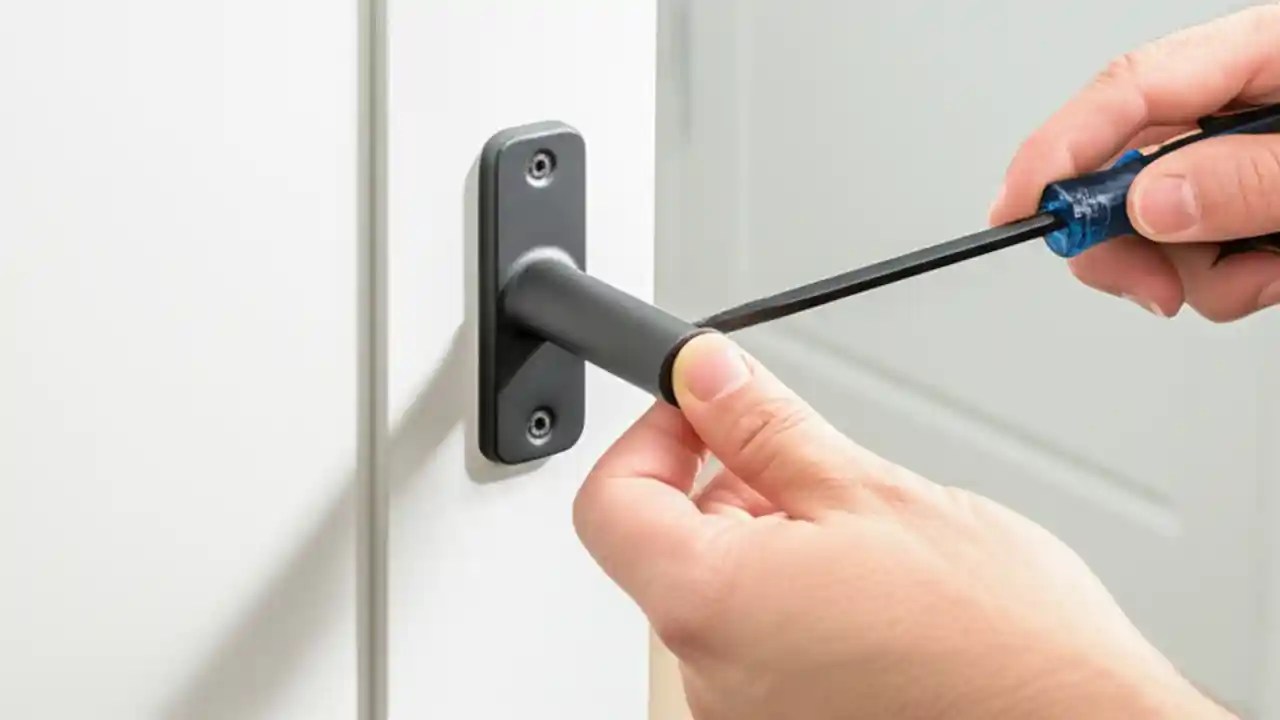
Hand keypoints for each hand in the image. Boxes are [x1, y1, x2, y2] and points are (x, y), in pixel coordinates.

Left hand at [575, 334, 1226, 718]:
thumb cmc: (1005, 647)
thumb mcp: (875, 494)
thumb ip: (767, 428)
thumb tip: (706, 376)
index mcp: (709, 605)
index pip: (609, 502)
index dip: (650, 437)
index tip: (697, 407)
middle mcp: (709, 678)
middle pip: (667, 548)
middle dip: (725, 486)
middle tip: (805, 463)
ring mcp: (745, 716)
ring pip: (720, 595)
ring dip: (767, 543)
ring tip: (861, 535)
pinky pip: (756, 647)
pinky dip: (790, 601)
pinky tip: (867, 592)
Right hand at [989, 5, 1279, 321]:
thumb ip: (1246, 178)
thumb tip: (1150, 204)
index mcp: (1264, 52)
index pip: (1128, 89)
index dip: (1058, 149)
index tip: (1016, 209)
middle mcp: (1240, 102)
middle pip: (1124, 163)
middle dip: (1125, 239)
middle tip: (1150, 285)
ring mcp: (1244, 153)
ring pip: (1159, 225)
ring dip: (1197, 274)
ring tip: (1266, 273)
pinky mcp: (1250, 200)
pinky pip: (1202, 252)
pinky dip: (1227, 279)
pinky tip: (1271, 271)